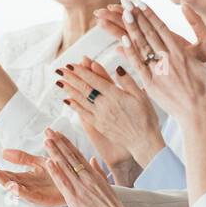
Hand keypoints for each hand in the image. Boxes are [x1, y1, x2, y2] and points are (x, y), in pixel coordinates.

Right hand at [0, 150, 64, 206]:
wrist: (76, 182)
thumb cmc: (58, 172)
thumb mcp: (38, 162)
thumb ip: (22, 158)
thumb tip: (3, 151)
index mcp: (24, 178)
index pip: (5, 173)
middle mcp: (27, 187)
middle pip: (7, 181)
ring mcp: (34, 194)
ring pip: (16, 189)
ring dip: (5, 182)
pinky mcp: (43, 200)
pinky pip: (30, 197)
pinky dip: (21, 192)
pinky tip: (14, 185)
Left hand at [41, 128, 128, 206]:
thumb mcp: (107, 185)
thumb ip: (98, 171)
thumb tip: (92, 159)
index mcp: (93, 174)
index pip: (77, 154)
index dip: (67, 143)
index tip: (59, 134)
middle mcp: (86, 177)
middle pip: (69, 156)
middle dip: (58, 142)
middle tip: (48, 130)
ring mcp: (79, 186)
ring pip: (64, 166)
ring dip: (54, 152)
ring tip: (46, 140)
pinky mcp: (74, 197)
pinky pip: (63, 182)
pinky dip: (55, 171)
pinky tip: (49, 162)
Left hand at [56, 55, 164, 169]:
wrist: (143, 142)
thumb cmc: (145, 117)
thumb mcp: (141, 96)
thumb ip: (128, 81)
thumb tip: (117, 68)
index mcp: (115, 95)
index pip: (94, 80)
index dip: (81, 71)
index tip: (71, 64)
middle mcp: (104, 104)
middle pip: (84, 88)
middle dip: (71, 78)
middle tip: (59, 70)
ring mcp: (100, 116)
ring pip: (81, 100)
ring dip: (69, 90)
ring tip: (59, 82)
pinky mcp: (98, 125)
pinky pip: (83, 114)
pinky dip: (74, 106)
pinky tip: (67, 100)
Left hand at [116, 1, 205, 126]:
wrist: (199, 115)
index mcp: (181, 54)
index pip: (162, 29)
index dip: (150, 14)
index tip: (140, 3)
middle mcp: (167, 61)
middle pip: (148, 34)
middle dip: (136, 17)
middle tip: (125, 2)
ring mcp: (157, 73)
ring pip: (140, 47)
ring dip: (130, 30)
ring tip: (121, 15)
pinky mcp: (151, 85)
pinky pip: (137, 65)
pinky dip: (129, 52)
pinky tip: (121, 41)